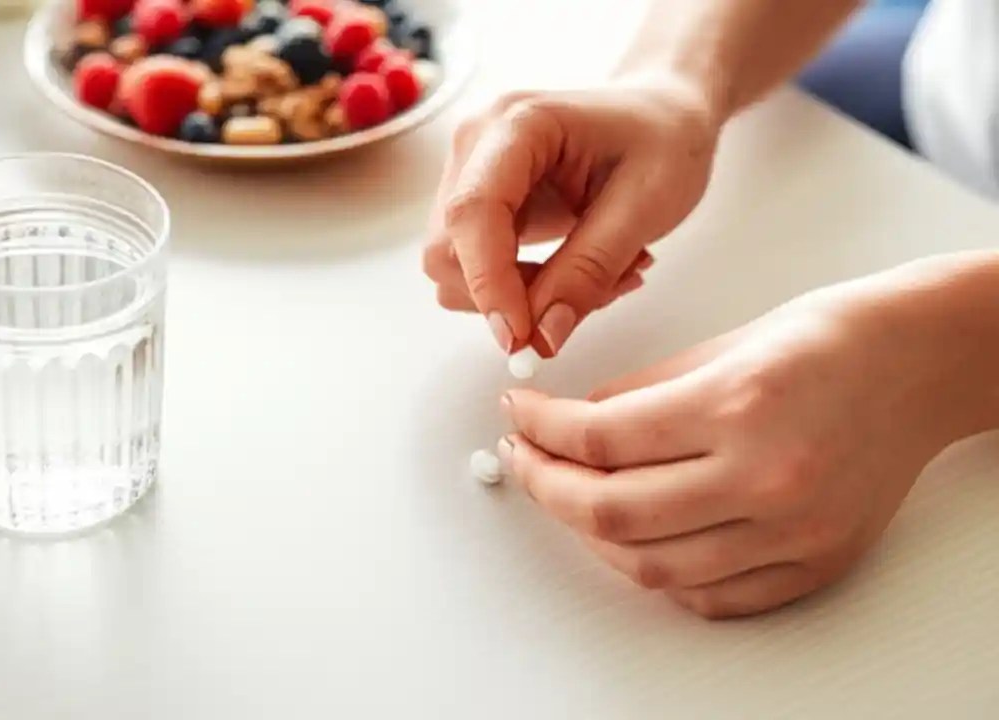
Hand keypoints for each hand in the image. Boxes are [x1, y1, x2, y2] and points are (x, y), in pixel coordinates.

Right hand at [424, 80, 718, 355]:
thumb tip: (543, 336)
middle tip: (587, 299)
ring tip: (598, 277)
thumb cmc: (663, 139)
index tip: (521, 337)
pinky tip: (576, 269)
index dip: (489, 282)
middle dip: (506, 296)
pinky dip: (521, 288)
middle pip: (448, 249)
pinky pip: (477, 267)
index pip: (474, 211)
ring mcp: (469, 173)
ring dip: (518, 296)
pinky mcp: (478, 203)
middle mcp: (476, 142)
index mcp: (517, 122)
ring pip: (456, 267)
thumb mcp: (647, 205)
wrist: (662, 113)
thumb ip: (590, 270)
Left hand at [496, 280, 981, 617]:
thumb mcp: (719, 344)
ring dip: (589, 535)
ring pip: (650, 565)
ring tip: (569, 497)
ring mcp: (792, 531)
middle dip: (545, 487)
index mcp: (737, 405)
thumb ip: (636, 394)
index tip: (519, 417)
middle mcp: (765, 477)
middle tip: (525, 460)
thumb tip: (568, 427)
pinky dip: (657, 572)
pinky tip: (634, 538)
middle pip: (610, 512)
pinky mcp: (812, 564)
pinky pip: (708, 596)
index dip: (540, 431)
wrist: (920, 366)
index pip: (598, 439)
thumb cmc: (827, 340)